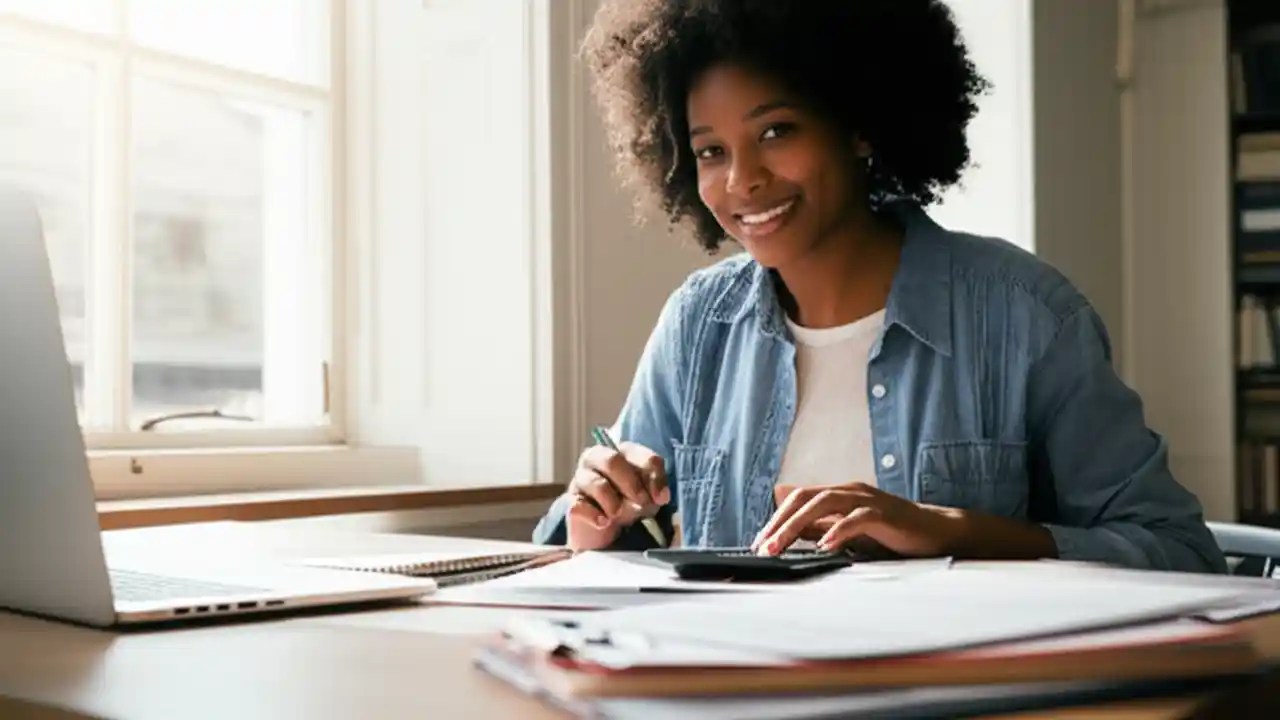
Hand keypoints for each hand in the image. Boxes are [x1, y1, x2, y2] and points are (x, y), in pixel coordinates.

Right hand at [564, 441, 669, 550]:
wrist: (607, 534)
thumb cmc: (630, 504)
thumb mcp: (648, 496)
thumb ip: (655, 490)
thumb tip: (659, 496)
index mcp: (621, 452)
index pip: (642, 456)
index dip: (654, 477)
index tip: (661, 499)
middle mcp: (597, 458)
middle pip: (612, 460)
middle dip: (631, 484)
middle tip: (641, 503)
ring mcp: (581, 479)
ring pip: (595, 483)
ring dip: (612, 502)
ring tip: (618, 515)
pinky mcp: (571, 502)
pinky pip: (578, 505)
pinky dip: (594, 516)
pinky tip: (603, 523)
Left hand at [751, 483, 964, 557]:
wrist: (937, 533)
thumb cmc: (893, 533)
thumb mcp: (849, 533)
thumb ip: (821, 528)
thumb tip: (788, 529)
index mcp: (839, 495)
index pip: (798, 500)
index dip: (776, 519)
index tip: (759, 543)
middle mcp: (850, 491)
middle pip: (805, 498)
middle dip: (780, 522)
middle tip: (763, 546)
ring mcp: (868, 499)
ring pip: (824, 503)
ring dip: (798, 525)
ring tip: (781, 545)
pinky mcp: (886, 513)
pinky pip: (857, 518)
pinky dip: (838, 530)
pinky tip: (825, 545)